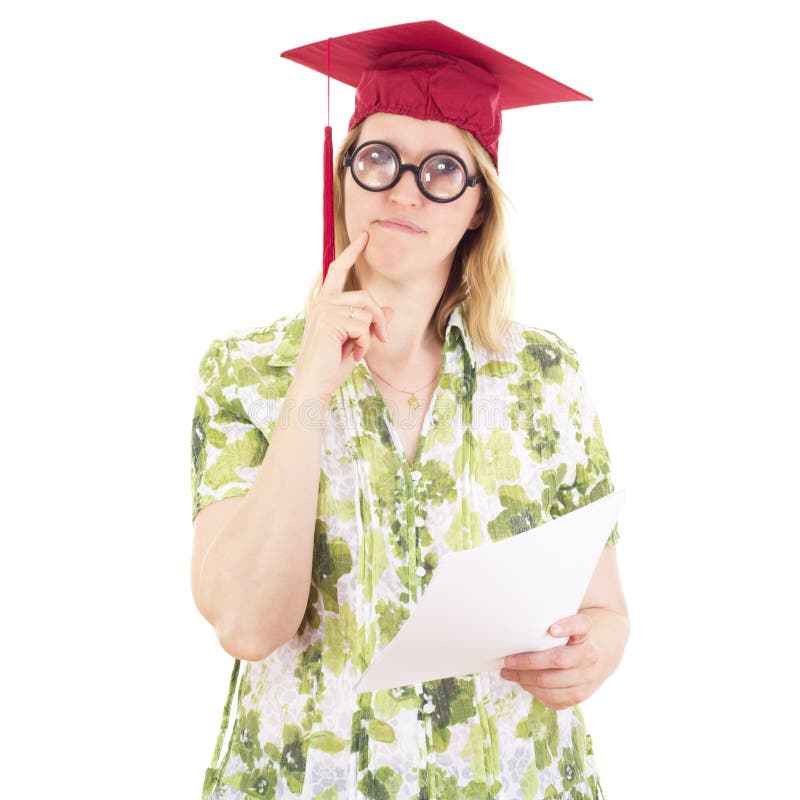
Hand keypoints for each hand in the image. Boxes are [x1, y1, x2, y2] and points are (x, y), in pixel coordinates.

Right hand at [293, 231, 393, 400]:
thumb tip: (388, 309)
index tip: (365, 237)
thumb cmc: (330, 367)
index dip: (352, 253)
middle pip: (364, 295)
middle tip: (382, 338)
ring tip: (359, 351)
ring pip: (367, 310)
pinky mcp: (329, 320)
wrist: (314, 386)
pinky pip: (364, 324)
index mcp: (322, 303)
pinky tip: (353, 355)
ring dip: (371, 334)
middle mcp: (320, 302)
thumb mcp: (355, 341)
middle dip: (378, 318)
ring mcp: (323, 309)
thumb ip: (368, 323)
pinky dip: (365, 343)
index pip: (338, 271)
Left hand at [499, 614, 601, 709]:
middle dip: (528, 661)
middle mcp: (589, 656)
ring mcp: (586, 678)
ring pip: (551, 682)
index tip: (552, 629)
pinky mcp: (579, 696)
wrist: (592, 663)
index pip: (581, 626)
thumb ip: (547, 624)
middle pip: (558, 659)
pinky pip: (552, 697)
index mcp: (585, 635)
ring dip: (525, 679)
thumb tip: (514, 625)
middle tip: (508, 660)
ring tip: (508, 673)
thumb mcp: (564, 629)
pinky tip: (523, 683)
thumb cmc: (567, 642)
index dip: (567, 626)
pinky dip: (533, 691)